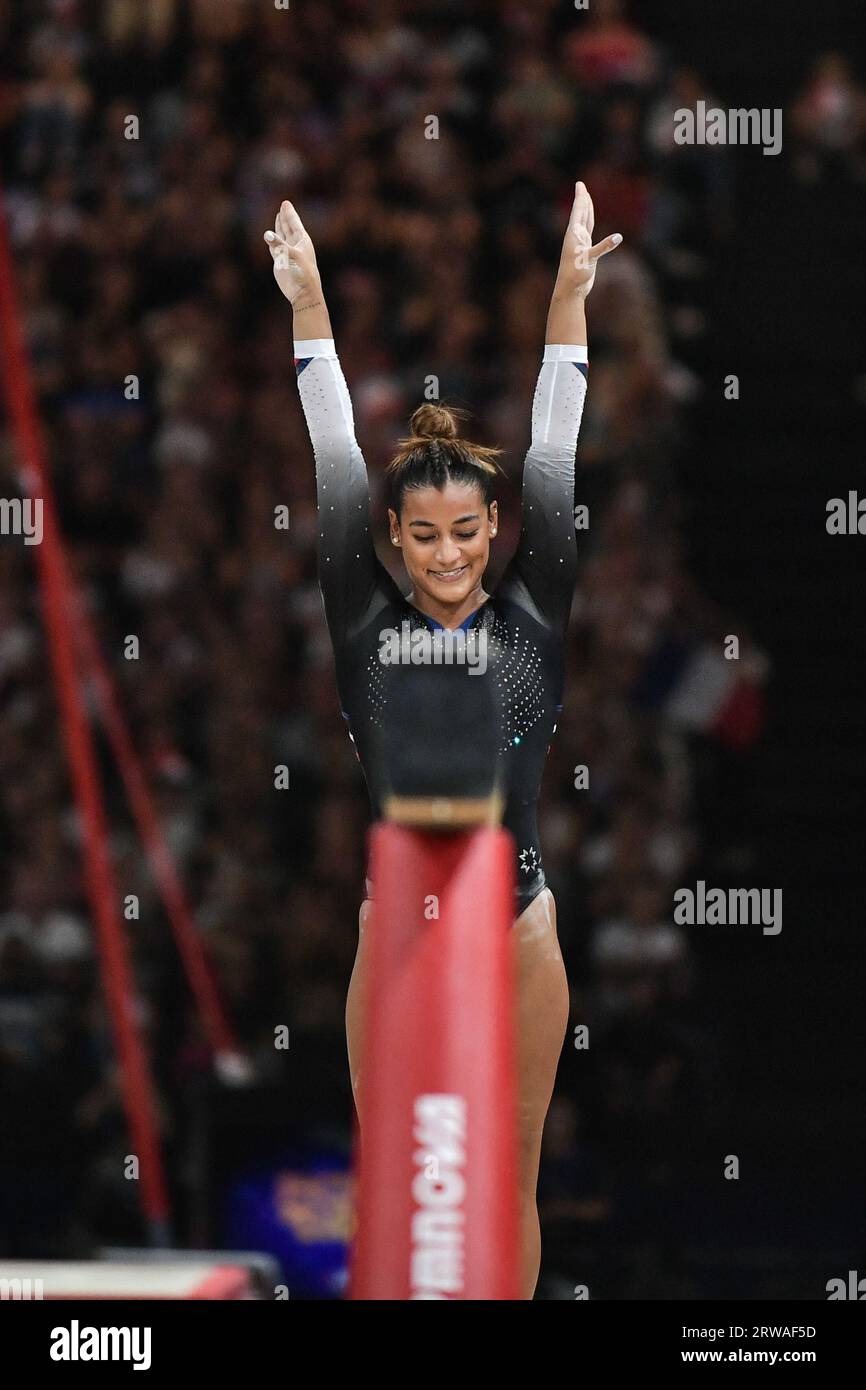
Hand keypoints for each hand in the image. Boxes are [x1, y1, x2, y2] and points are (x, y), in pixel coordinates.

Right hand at [264, 200, 320, 307]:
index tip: (285, 202)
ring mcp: (288, 253)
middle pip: (289, 227)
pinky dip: (272, 240)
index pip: (294, 223)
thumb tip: (266, 234)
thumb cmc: (301, 273)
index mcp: (302, 241)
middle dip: (285, 217)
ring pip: (283, 236)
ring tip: (278, 216)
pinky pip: (275, 247)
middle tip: (283, 205)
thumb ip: (278, 244)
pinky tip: (270, 235)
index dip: (289, 213)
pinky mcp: (281, 262)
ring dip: (279, 226)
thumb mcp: (290, 256)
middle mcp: (295, 245)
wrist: (302, 292)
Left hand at [554, 181, 621, 299]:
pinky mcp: (585, 252)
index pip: (579, 211)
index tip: (579, 184)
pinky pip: (590, 233)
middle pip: (581, 213)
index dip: (581, 197)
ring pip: (585, 222)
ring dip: (586, 210)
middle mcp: (576, 237)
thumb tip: (618, 237)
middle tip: (581, 186)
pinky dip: (592, 225)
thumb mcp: (589, 259)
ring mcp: (581, 244)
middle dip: (582, 199)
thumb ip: (603, 247)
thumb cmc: (576, 275)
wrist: (571, 290)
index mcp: (574, 234)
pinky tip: (592, 222)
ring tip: (586, 199)